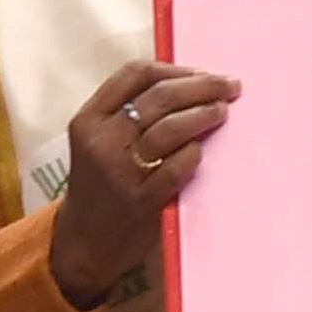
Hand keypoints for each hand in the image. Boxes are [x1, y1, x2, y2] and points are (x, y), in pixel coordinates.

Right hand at [39, 59, 234, 310]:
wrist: (83, 242)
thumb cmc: (99, 184)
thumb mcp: (97, 141)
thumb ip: (126, 113)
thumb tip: (187, 83)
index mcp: (88, 119)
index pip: (135, 74)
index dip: (174, 68)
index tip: (201, 72)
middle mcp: (101, 141)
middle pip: (159, 96)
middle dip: (201, 86)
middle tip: (228, 85)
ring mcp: (120, 172)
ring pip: (170, 128)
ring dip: (204, 114)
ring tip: (222, 111)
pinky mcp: (141, 201)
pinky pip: (177, 167)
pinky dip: (194, 153)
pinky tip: (203, 149)